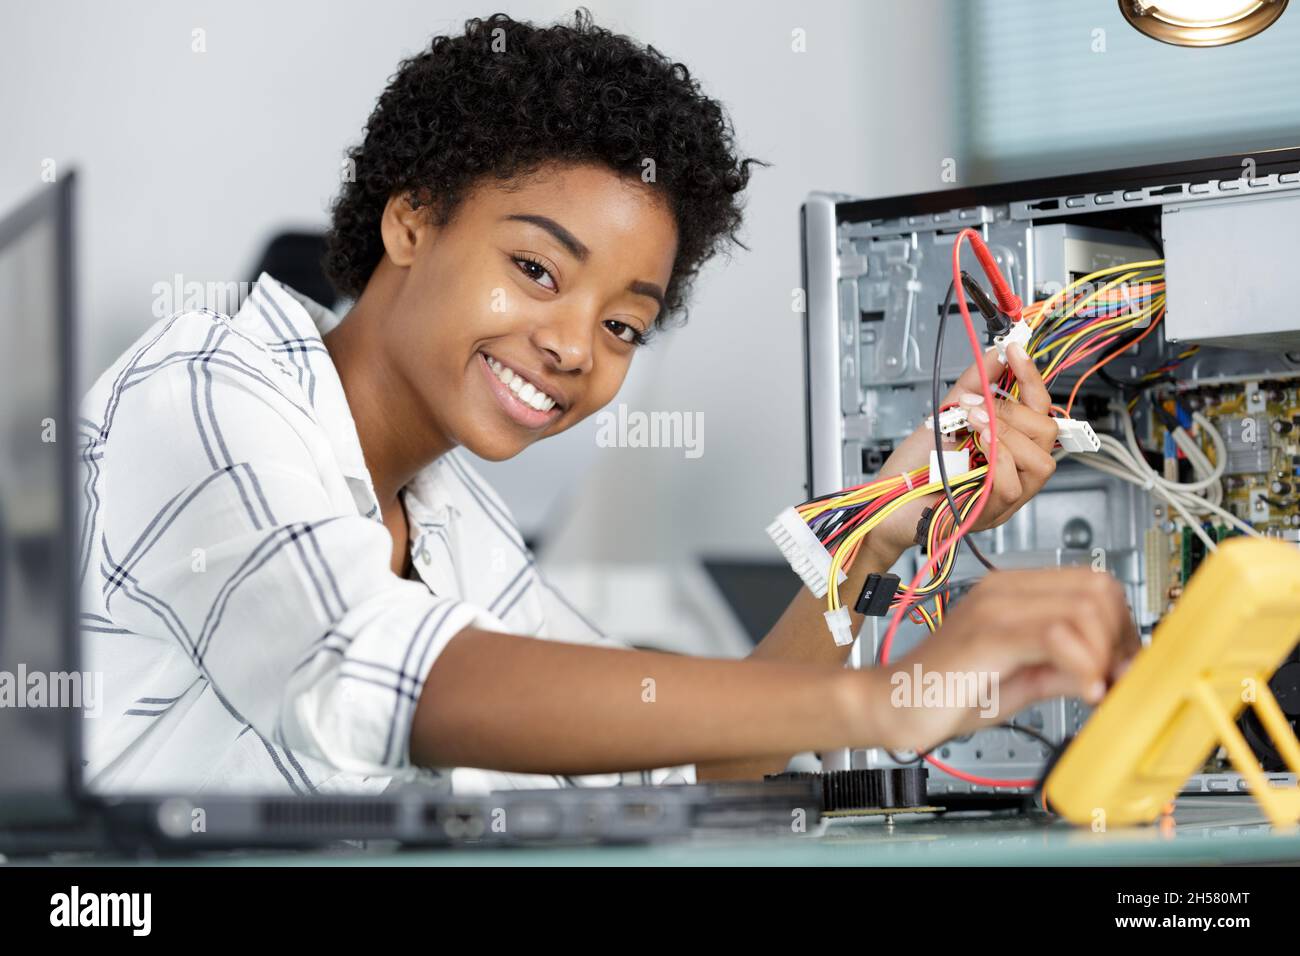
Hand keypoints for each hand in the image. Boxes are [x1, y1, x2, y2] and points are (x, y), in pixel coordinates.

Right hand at [849, 567, 1140, 753]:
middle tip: (1111, 679)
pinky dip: (1082, 667)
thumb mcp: (1022, 681)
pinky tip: (1080, 692)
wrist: (890, 705)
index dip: (1122, 627)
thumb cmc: (945, 693)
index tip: (1121, 668)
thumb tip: (1114, 669)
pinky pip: (1056, 635)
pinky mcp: (987, 634)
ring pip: (1084, 608)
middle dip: (1118, 638)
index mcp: (1013, 592)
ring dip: (1102, 655)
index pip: (1095, 584)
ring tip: (1092, 688)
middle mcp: (1004, 590)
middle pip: (1098, 590)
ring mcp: (994, 607)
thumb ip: (1065, 668)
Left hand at [863, 342, 1058, 562]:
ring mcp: (1006, 495)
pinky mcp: (990, 513)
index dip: (1030, 378)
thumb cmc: (916, 466)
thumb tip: (997, 353)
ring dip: (1006, 433)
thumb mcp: (946, 415)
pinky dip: (997, 459)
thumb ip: (974, 385)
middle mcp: (1015, 471)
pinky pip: (1012, 486)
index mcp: (1010, 446)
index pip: (1039, 409)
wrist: (887, 501)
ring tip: (973, 423)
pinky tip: (978, 446)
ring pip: (1040, 462)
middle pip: (1048, 434)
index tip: (1014, 351)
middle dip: (1014, 410)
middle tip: (976, 405)